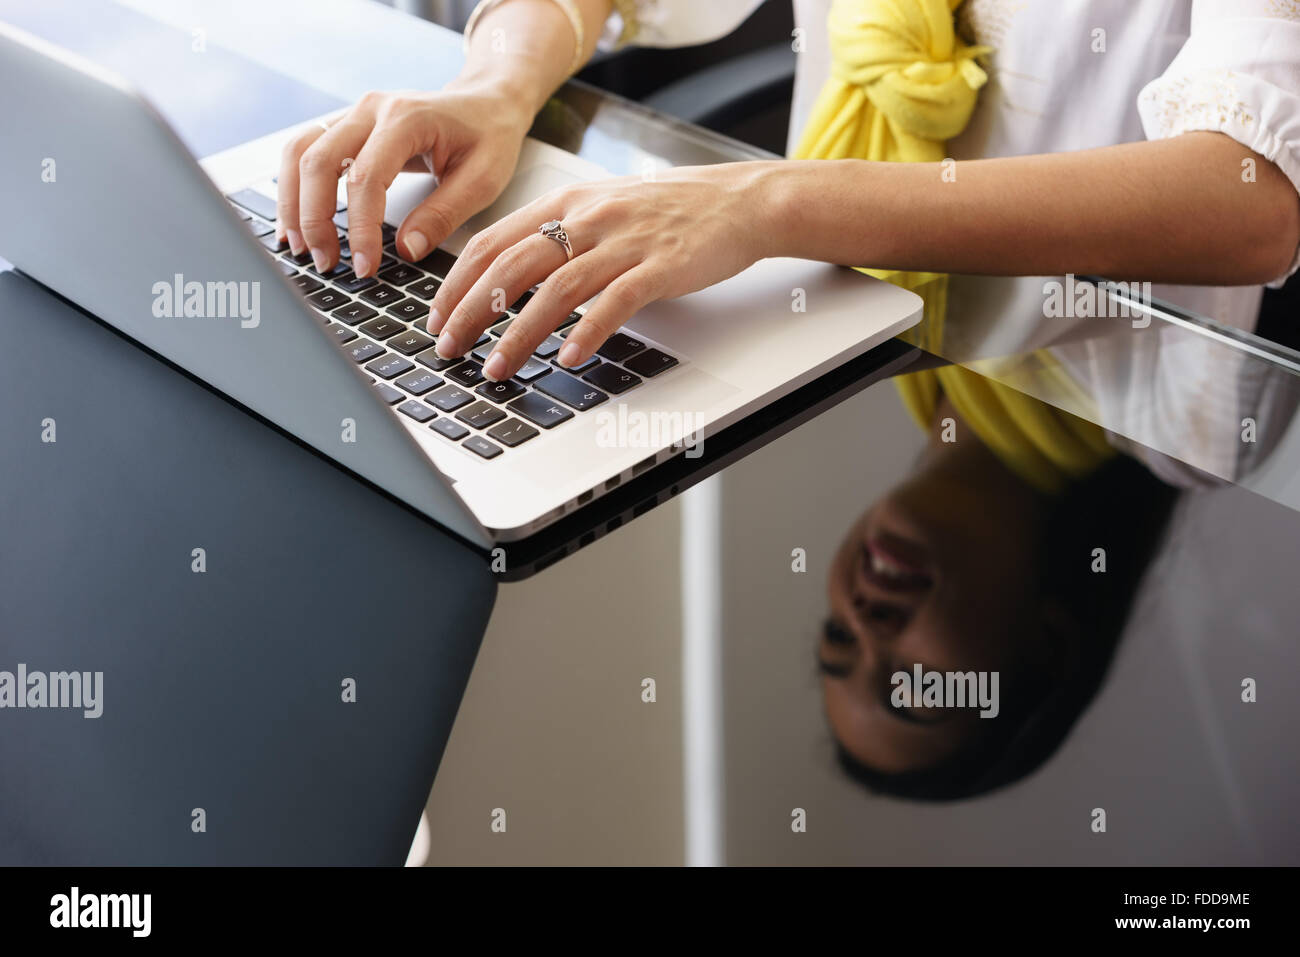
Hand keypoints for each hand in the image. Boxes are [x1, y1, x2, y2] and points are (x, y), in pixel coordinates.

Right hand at [275, 81, 534, 278]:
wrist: (487, 102)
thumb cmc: (489, 137)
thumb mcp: (483, 180)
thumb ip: (443, 215)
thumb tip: (407, 251)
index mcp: (407, 119)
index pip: (366, 178)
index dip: (360, 228)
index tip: (365, 267)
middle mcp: (371, 109)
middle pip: (317, 161)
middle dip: (315, 219)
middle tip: (327, 264)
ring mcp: (354, 114)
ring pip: (299, 152)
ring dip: (293, 202)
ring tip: (301, 248)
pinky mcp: (347, 126)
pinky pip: (305, 151)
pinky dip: (293, 186)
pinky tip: (297, 222)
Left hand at [427, 162, 780, 380]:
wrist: (737, 202)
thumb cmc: (668, 211)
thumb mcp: (600, 208)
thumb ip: (554, 235)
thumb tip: (504, 274)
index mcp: (565, 203)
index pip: (492, 242)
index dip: (455, 283)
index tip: (436, 318)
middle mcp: (587, 219)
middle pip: (511, 267)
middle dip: (471, 312)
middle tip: (449, 349)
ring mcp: (623, 242)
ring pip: (556, 289)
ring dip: (518, 333)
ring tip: (497, 367)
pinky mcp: (659, 267)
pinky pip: (614, 302)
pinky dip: (587, 331)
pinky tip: (567, 357)